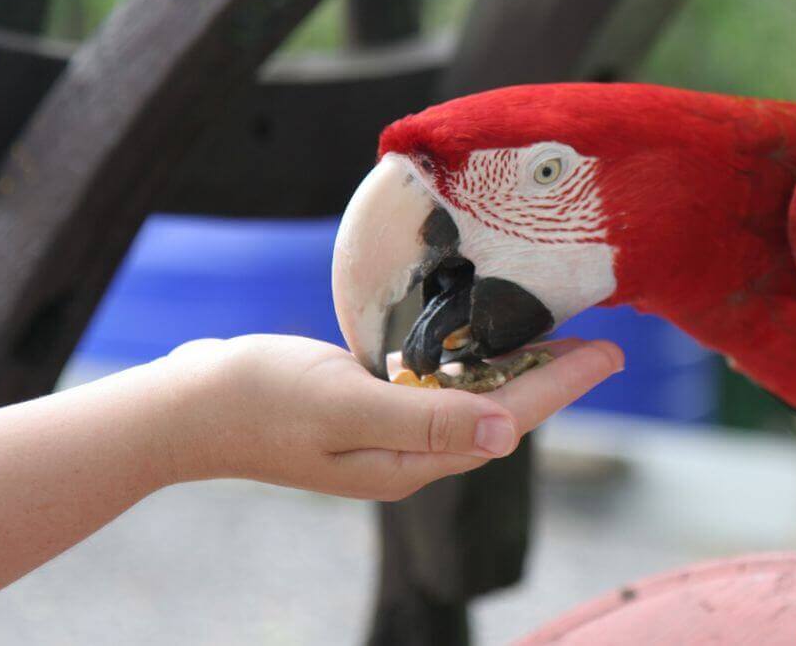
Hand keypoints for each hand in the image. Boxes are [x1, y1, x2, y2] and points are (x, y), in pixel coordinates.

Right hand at [157, 335, 622, 499]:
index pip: (507, 421)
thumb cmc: (257, 398)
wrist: (185, 406)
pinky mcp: (367, 410)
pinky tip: (481, 341)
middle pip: (501, 415)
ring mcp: (386, 435)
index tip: (610, 354)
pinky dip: (469, 365)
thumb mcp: (345, 402)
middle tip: (600, 340)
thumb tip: (508, 430)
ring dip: (516, 371)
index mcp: (408, 461)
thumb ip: (426, 415)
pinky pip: (438, 390)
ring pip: (473, 403)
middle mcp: (406, 455)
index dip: (562, 386)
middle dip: (553, 380)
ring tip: (557, 335)